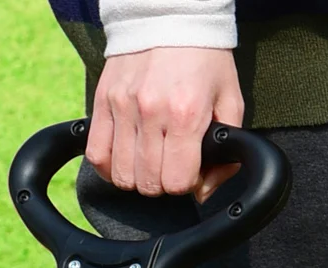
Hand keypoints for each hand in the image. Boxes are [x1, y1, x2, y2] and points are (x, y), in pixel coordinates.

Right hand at [88, 47, 245, 200]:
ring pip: (122, 176)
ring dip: (136, 176)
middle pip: (148, 184)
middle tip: (169, 164)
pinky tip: (124, 156)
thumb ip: (226, 150)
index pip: (178, 181)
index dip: (186, 184)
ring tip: (148, 159)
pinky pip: (97, 155)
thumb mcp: (230, 99)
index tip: (188, 169)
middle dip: (161, 183)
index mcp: (186, 113)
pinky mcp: (103, 101)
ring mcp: (123, 107)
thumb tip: (204, 191)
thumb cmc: (205, 58)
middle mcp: (151, 112)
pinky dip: (109, 166)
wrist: (171, 15)